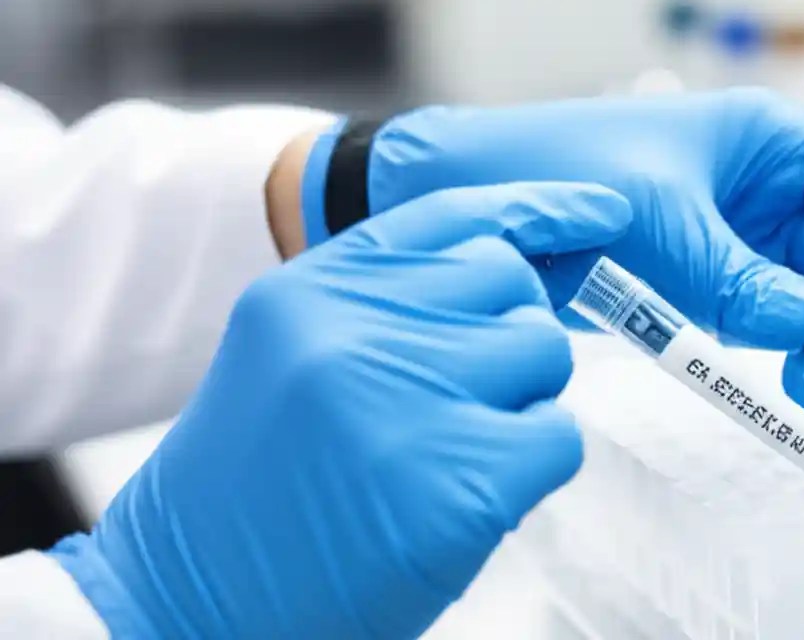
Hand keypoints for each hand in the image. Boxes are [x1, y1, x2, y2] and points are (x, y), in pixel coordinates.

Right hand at [49, 182, 631, 637]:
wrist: (196, 601)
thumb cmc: (257, 489)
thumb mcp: (295, 357)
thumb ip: (389, 304)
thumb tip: (516, 271)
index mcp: (313, 291)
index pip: (453, 214)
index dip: (540, 209)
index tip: (600, 211)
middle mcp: (356, 330)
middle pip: (509, 281)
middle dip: (509, 335)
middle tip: (461, 400)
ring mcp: (409, 402)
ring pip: (542, 351)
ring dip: (520, 402)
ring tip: (451, 451)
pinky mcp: (459, 484)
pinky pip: (558, 436)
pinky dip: (533, 467)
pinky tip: (467, 497)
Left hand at [302, 89, 803, 409]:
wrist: (472, 197)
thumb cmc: (560, 173)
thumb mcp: (659, 225)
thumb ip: (739, 279)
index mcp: (769, 142)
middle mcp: (766, 189)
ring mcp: (739, 239)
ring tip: (781, 389)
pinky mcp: (707, 281)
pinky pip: (759, 320)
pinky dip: (759, 350)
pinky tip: (727, 366)